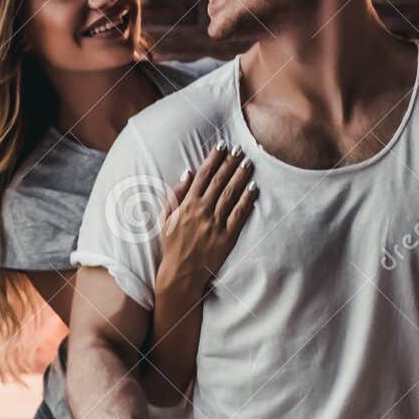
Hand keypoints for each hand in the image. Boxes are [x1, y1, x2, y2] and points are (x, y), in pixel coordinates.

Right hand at [159, 145, 256, 291]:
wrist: (180, 273)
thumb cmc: (171, 245)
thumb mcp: (164, 217)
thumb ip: (174, 194)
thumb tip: (188, 172)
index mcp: (187, 204)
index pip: (203, 175)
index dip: (214, 158)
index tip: (222, 145)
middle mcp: (202, 211)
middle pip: (220, 181)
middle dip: (231, 162)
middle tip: (241, 149)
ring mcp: (215, 223)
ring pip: (231, 194)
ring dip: (241, 176)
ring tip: (249, 162)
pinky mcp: (227, 236)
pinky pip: (239, 214)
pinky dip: (247, 200)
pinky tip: (253, 187)